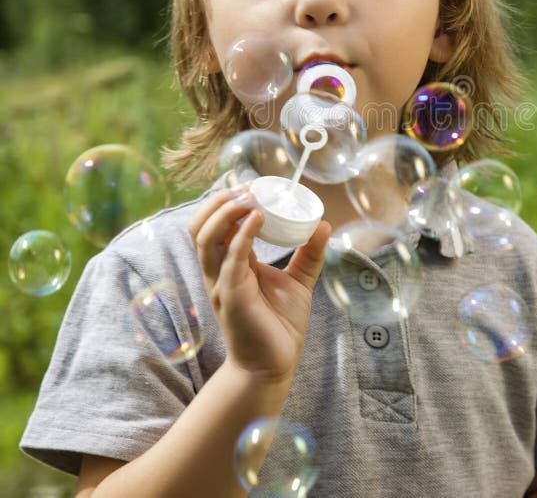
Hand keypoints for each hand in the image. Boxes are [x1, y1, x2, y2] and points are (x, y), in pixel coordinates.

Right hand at [188, 187, 331, 380]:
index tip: (253, 184)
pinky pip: (230, 260)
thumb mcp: (299, 280)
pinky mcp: (232, 297)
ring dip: (225, 212)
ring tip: (250, 197)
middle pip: (199, 226)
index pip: (215, 224)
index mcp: (230, 263)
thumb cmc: (280, 324)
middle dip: (219, 201)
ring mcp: (221, 284)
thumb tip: (324, 223)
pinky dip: (241, 235)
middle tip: (248, 187)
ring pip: (205, 239)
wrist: (275, 364)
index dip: (227, 200)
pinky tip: (258, 218)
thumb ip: (308, 253)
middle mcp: (218, 271)